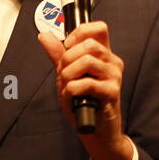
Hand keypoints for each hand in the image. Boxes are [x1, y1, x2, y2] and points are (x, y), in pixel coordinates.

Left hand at [36, 21, 133, 159]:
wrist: (95, 131)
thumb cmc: (83, 102)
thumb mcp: (67, 75)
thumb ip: (57, 55)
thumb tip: (44, 35)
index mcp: (103, 54)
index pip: (99, 28)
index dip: (80, 32)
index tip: (67, 46)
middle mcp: (112, 62)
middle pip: (89, 44)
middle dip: (68, 58)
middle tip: (64, 74)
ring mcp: (114, 76)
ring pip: (87, 61)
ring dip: (68, 74)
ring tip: (67, 86)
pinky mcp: (112, 92)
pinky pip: (87, 83)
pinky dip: (72, 90)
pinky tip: (72, 97)